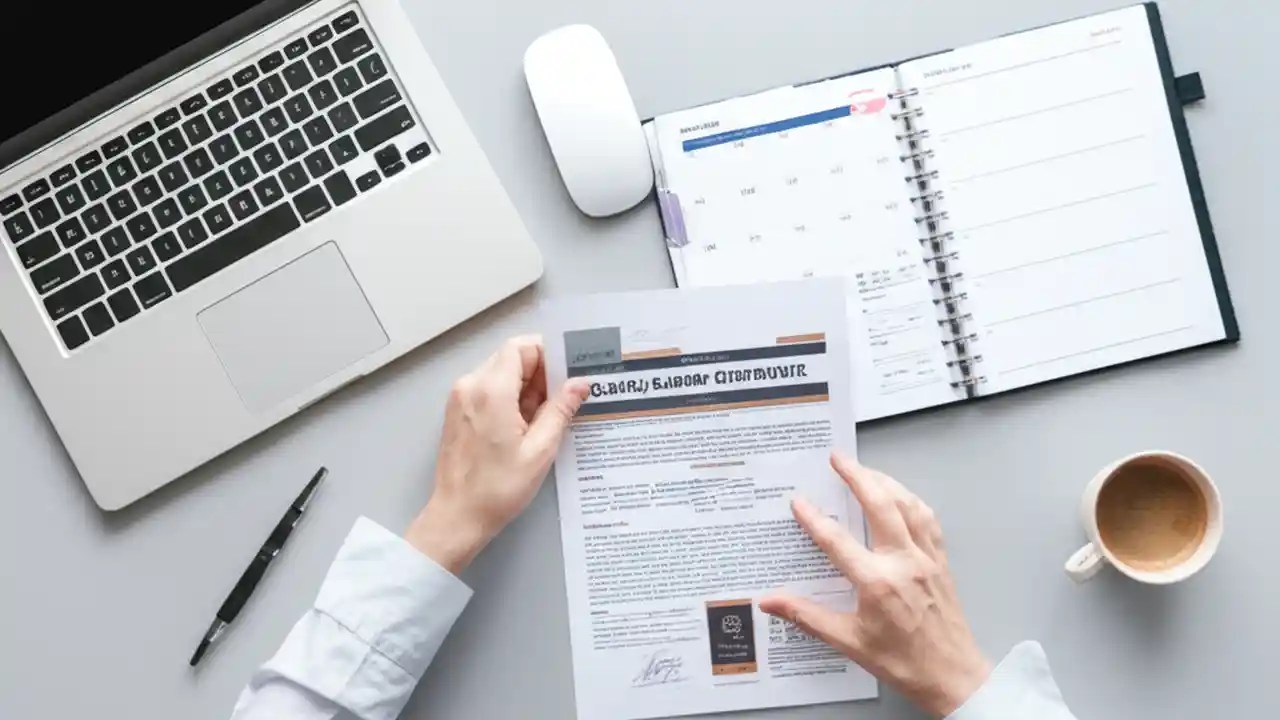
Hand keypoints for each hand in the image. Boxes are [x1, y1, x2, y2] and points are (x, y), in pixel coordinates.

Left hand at [405, 336, 588, 573]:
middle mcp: (470, 386)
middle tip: (563, 398)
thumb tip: (580, 383)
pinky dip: (509, 398)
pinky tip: (524, 426)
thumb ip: (560, 410)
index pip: (521, 347)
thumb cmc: (499, 488)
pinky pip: (487, 390)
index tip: (568, 371)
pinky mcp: (457, 412)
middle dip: (540, 372)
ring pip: (500, 373)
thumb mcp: (540, 450)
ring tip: (545, 418)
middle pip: (510, 358)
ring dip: (525, 387)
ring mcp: (460, 398)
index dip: (547, 353)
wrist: (457, 516)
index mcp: (491, 390)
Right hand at [759, 452, 990, 717]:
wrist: (954, 677)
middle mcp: (904, 563)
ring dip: (885, 482)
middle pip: (880, 505)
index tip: (799, 502)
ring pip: (907, 505)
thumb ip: (807, 616)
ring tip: (865, 469)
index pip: (837, 540)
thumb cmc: (903, 662)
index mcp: (877, 583)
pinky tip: (901, 496)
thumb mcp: (849, 642)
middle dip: (857, 476)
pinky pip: (927, 519)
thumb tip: (769, 602)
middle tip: (837, 458)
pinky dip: (911, 501)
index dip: (815, 518)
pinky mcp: (941, 561)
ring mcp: (926, 558)